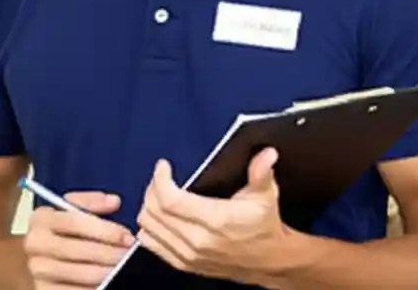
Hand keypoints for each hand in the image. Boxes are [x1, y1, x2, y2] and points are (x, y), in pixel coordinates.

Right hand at [23, 191, 135, 288]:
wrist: (43, 257)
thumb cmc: (64, 231)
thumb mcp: (72, 211)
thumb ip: (92, 203)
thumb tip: (114, 201)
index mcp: (40, 218)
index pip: (74, 221)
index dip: (104, 229)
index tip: (126, 236)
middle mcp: (35, 244)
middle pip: (78, 249)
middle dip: (110, 253)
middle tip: (129, 254)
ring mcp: (38, 270)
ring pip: (80, 273)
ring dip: (107, 271)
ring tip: (124, 267)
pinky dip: (97, 287)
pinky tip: (111, 281)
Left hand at [136, 148, 289, 283]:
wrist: (269, 260)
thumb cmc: (264, 225)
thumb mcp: (265, 196)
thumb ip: (261, 173)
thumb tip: (267, 153)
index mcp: (216, 220)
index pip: (170, 200)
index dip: (160, 179)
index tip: (163, 166)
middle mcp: (198, 240)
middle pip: (154, 211)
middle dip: (152, 188)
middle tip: (161, 177)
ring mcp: (189, 255)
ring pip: (148, 227)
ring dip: (148, 207)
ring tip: (159, 194)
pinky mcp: (184, 264)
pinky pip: (150, 244)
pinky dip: (148, 228)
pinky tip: (159, 216)